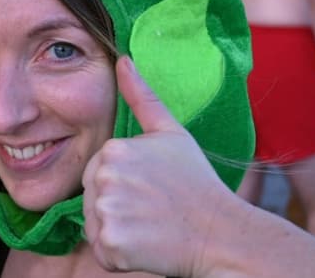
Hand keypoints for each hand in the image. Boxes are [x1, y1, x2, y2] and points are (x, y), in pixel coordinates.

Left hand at [81, 57, 236, 275]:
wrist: (222, 233)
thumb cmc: (197, 182)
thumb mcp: (171, 133)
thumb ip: (142, 97)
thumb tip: (122, 59)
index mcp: (113, 149)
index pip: (97, 171)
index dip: (123, 184)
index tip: (151, 190)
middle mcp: (105, 178)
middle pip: (92, 198)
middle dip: (116, 207)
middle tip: (152, 211)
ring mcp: (107, 212)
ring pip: (95, 225)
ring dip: (117, 231)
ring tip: (150, 227)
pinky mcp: (111, 246)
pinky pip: (102, 253)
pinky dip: (120, 256)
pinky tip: (146, 246)